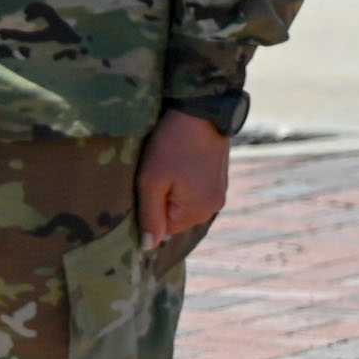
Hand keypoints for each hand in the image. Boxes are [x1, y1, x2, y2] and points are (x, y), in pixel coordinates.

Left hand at [136, 108, 229, 246]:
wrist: (202, 111)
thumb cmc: (172, 145)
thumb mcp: (152, 181)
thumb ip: (150, 216)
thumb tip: (149, 247)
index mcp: (197, 212)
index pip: (162, 230)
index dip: (146, 212)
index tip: (141, 188)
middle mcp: (212, 208)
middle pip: (173, 218)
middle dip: (158, 202)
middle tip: (151, 174)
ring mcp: (217, 193)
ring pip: (181, 204)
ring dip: (169, 191)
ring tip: (164, 167)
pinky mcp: (217, 179)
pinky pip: (192, 191)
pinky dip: (180, 183)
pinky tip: (175, 163)